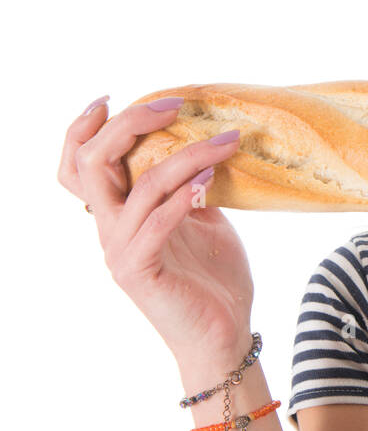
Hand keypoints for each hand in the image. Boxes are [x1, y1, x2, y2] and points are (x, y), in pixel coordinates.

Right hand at [58, 96, 254, 366]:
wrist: (225, 333)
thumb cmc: (214, 275)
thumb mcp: (203, 215)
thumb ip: (191, 182)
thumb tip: (210, 137)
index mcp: (117, 212)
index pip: (78, 165)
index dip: (84, 128)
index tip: (114, 97)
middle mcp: (109, 229)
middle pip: (91, 164)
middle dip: (129, 124)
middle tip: (175, 105)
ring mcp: (121, 251)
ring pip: (135, 186)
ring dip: (184, 156)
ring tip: (225, 142)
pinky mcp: (140, 272)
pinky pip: (153, 225)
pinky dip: (180, 198)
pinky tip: (208, 181)